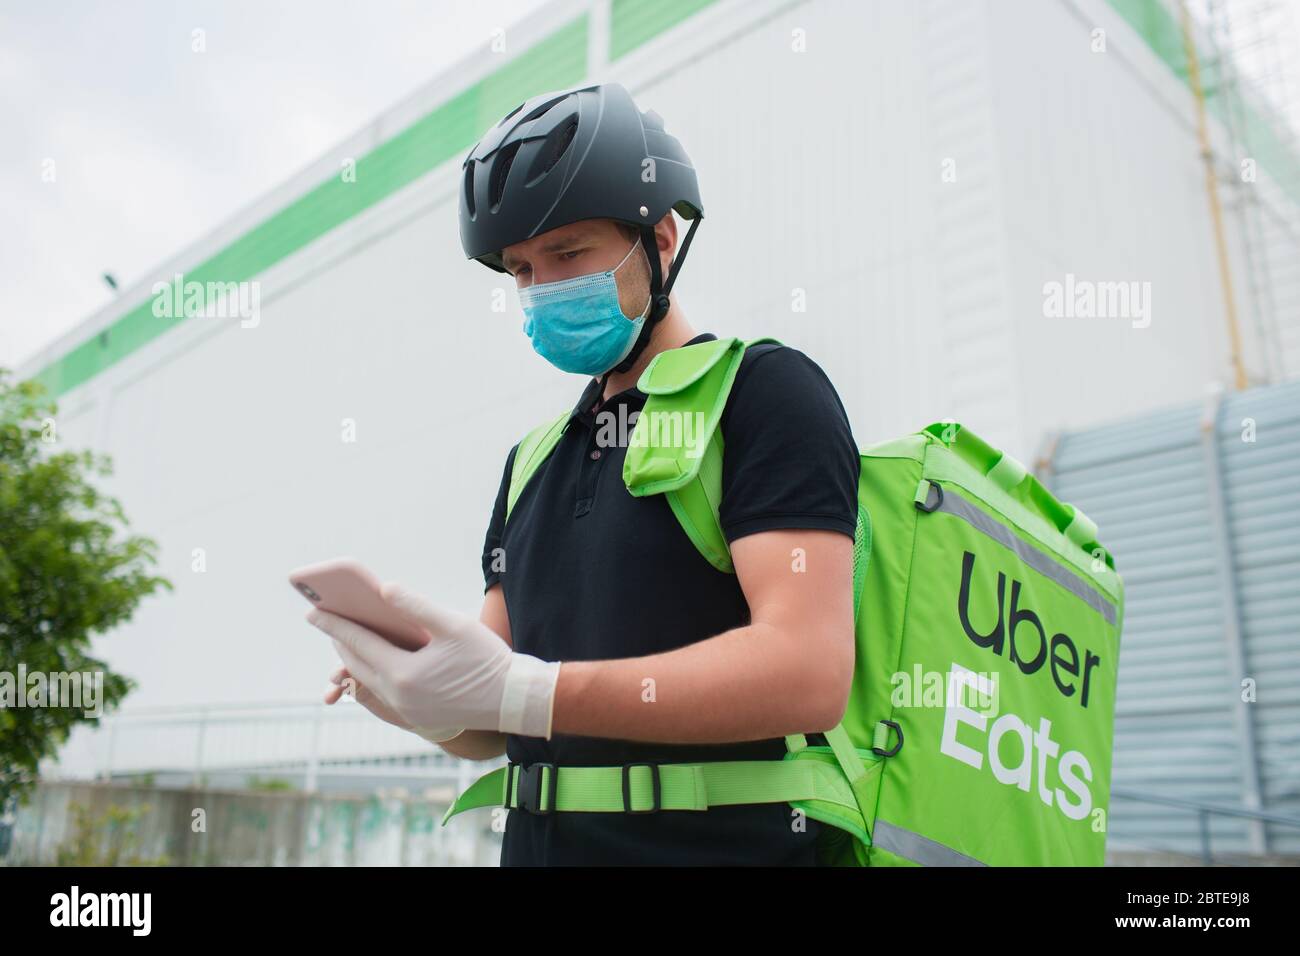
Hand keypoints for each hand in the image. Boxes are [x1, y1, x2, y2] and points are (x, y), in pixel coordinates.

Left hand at [307, 582, 559, 737]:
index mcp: (403, 673)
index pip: (358, 643)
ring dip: (355, 660)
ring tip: (347, 641)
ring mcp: (407, 711)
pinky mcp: (417, 719)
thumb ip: (417, 606)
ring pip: (368, 681)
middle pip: (357, 665)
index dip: (334, 624)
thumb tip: (383, 589)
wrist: (513, 700)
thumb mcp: (454, 624)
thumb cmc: (487, 659)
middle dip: (339, 642)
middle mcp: (399, 697)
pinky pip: (384, 693)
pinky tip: (377, 662)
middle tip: (326, 622)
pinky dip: (373, 674)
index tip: (313, 610)